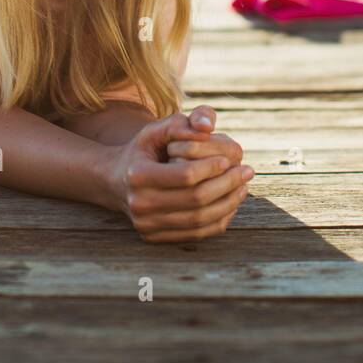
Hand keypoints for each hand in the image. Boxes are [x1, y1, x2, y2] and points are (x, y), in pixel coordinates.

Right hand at [105, 108, 253, 242]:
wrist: (115, 181)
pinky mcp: (156, 238)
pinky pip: (197, 234)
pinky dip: (219, 219)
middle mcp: (140, 204)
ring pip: (199, 220)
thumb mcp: (155, 130)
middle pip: (195, 200)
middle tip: (248, 171)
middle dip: (227, 184)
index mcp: (138, 175)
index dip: (212, 167)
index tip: (232, 158)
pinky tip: (232, 203)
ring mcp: (147, 225)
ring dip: (229, 203)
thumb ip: (182, 123)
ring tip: (244, 186)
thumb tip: (207, 126)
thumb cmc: (143, 151)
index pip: (186, 175)